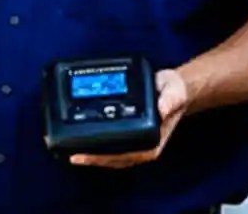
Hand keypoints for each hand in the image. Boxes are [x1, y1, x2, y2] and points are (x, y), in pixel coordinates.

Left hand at [70, 69, 188, 168]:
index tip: (88, 156)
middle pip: (115, 159)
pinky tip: (83, 141)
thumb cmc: (174, 91)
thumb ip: (169, 100)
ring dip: (93, 155)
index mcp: (153, 141)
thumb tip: (161, 109)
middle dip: (93, 159)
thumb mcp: (174, 92)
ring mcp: (135, 143)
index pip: (127, 156)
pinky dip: (97, 145)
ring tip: (73, 152)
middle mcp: (143, 146)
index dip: (106, 158)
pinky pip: (111, 145)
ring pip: (111, 155)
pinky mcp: (129, 135)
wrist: (174, 88)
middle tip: (74, 156)